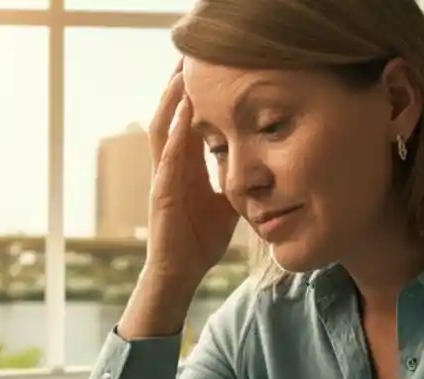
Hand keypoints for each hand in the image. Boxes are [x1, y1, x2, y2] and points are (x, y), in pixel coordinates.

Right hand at [145, 59, 240, 288]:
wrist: (179, 274)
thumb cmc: (199, 241)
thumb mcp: (227, 204)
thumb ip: (236, 182)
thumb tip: (261, 169)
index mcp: (184, 168)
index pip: (186, 122)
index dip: (193, 96)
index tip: (207, 71)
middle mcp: (170, 167)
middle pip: (169, 115)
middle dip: (178, 87)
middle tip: (191, 59)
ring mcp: (163, 178)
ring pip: (162, 128)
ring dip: (172, 100)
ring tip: (183, 74)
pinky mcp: (162, 194)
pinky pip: (167, 157)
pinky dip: (176, 132)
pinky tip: (186, 112)